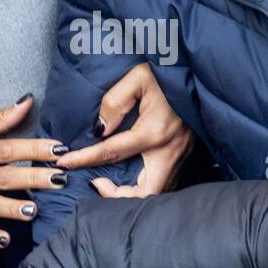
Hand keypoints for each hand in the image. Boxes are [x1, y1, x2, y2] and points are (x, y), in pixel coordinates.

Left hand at [55, 63, 192, 198]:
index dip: (84, 160)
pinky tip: (133, 173)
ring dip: (134, 193)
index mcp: (154, 132)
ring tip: (111, 182)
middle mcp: (170, 151)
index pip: (111, 153)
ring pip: (158, 190)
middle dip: (119, 196)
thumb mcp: (139, 77)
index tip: (64, 162)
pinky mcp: (188, 154)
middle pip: (144, 193)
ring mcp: (182, 155)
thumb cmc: (169, 72)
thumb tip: (99, 129)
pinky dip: (146, 184)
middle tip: (98, 184)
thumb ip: (115, 101)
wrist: (202, 72)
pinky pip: (166, 180)